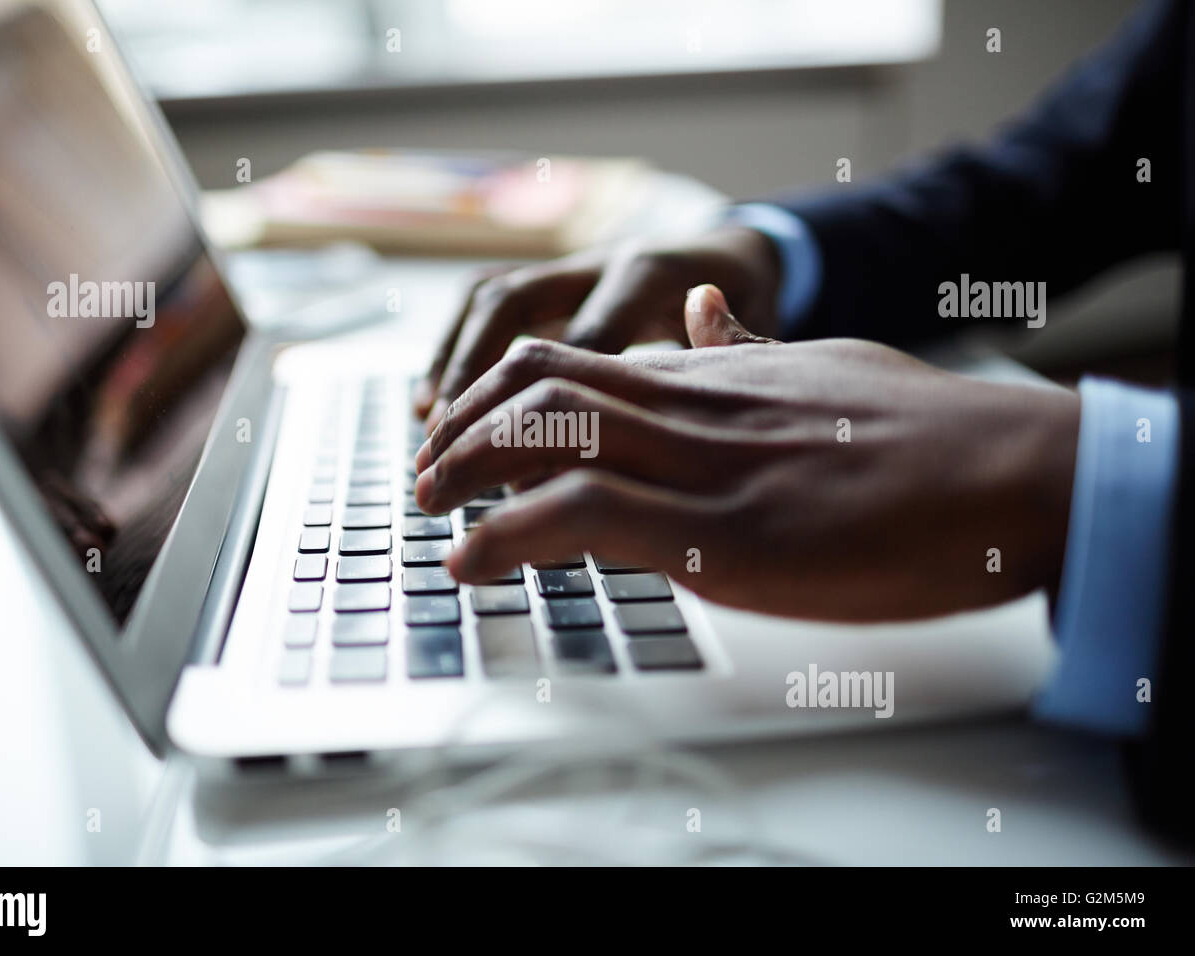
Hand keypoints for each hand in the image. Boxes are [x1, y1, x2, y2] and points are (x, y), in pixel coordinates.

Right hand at [412, 225, 781, 429]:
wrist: (748, 250)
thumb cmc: (756, 315)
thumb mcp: (758, 345)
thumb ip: (721, 380)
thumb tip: (667, 445)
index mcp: (656, 275)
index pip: (591, 338)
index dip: (555, 408)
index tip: (526, 478)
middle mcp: (605, 259)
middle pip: (518, 305)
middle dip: (476, 378)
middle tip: (451, 450)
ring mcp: (574, 263)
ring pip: (492, 299)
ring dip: (452, 363)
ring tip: (431, 428)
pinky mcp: (555, 275)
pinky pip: (485, 299)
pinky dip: (451, 347)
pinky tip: (431, 401)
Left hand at [414, 285, 1080, 621]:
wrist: (1007, 471)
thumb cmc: (925, 430)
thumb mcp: (821, 365)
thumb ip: (745, 345)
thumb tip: (693, 313)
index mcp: (712, 374)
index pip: (570, 359)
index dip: (496, 395)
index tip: (464, 431)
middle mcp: (692, 406)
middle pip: (535, 383)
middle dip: (460, 426)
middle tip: (428, 473)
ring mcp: (701, 467)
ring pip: (543, 432)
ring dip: (463, 471)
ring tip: (432, 511)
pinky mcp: (720, 536)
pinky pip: (580, 514)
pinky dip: (506, 535)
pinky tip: (472, 560)